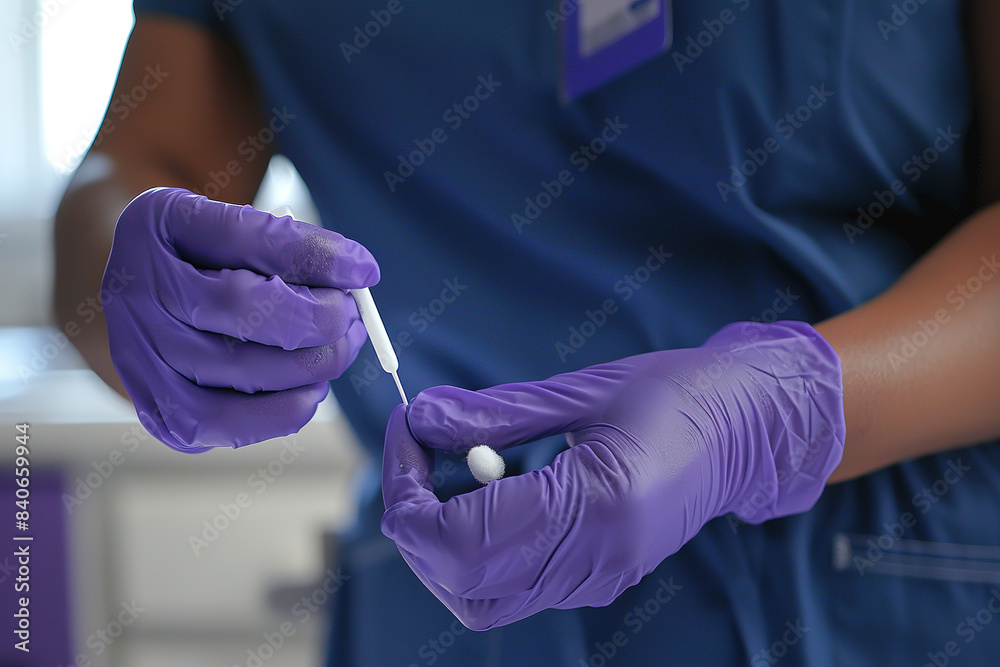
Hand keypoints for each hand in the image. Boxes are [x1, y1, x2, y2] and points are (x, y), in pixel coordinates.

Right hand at [102, 187, 378, 451]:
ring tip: (339, 347)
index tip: (363, 270)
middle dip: (318, 317)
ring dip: (313, 362)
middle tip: (350, 316)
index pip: (242, 236)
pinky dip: (286, 409)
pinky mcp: (159, 411)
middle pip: (242, 307)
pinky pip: (230, 422)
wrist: (143, 302)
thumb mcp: (233, 228)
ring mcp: (140, 357)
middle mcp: (136, 291)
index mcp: (156, 226)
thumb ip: (286, 243)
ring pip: (243, 369)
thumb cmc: (204, 259)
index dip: (312, 255)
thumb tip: (359, 274)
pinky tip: (312, 389)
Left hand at [381, 321, 844, 629]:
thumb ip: (493, 413)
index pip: (457, 539)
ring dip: (442, 536)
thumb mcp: (579, 390)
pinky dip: (478, 543)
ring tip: (458, 466)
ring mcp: (598, 579)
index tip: (404, 430)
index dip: (406, 491)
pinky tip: (496, 488)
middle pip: (457, 578)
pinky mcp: (597, 578)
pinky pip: (512, 584)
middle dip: (414, 517)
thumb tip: (420, 418)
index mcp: (596, 504)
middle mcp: (595, 559)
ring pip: (478, 594)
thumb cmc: (676, 393)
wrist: (746, 429)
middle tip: (418, 448)